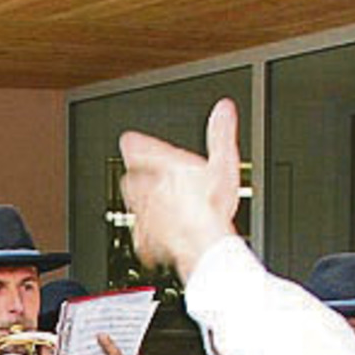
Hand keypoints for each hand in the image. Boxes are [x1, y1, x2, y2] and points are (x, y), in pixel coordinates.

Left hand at [119, 99, 243, 278]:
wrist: (203, 244)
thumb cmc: (211, 206)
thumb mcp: (224, 163)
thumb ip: (220, 134)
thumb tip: (224, 109)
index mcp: (161, 166)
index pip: (135, 147)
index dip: (133, 144)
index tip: (130, 141)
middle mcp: (147, 190)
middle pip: (130, 178)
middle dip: (136, 175)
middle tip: (142, 174)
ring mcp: (144, 216)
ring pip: (132, 205)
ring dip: (138, 202)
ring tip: (150, 202)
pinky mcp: (146, 241)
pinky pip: (140, 236)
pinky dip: (146, 235)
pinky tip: (155, 236)